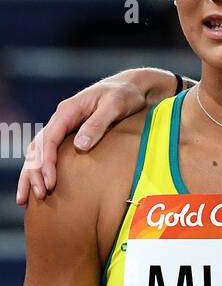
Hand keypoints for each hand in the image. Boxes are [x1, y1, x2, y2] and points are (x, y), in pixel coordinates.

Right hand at [16, 68, 175, 204]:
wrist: (132, 87)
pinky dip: (40, 169)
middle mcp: (61, 118)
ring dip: (31, 174)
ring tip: (26, 198)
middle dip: (34, 172)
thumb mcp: (115, 106)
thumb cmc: (125, 95)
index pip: (49, 139)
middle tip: (38, 196)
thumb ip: (97, 124)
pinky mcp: (70, 134)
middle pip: (38, 147)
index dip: (46, 162)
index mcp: (68, 111)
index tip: (49, 183)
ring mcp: (64, 126)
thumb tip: (80, 145)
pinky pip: (48, 152)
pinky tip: (37, 185)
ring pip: (38, 151)